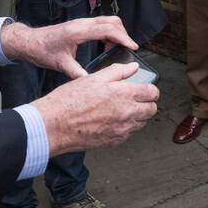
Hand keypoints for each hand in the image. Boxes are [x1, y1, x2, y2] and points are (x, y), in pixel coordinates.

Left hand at [0, 16, 137, 77]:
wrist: (30, 41)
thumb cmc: (42, 50)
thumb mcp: (60, 65)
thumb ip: (78, 73)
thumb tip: (92, 83)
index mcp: (78, 31)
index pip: (107, 29)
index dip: (123, 38)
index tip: (132, 47)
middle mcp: (81, 23)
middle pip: (112, 21)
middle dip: (124, 34)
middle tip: (128, 49)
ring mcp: (81, 22)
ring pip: (108, 21)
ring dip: (117, 33)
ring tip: (118, 49)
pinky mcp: (80, 25)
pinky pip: (101, 24)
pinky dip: (109, 33)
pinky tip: (107, 46)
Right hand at [33, 62, 158, 153]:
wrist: (54, 126)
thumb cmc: (69, 101)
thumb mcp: (93, 78)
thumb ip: (117, 72)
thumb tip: (133, 67)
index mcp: (122, 94)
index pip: (152, 93)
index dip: (150, 89)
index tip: (145, 89)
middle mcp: (126, 113)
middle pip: (151, 109)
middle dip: (147, 103)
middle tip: (136, 99)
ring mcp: (122, 129)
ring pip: (142, 122)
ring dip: (137, 115)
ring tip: (121, 109)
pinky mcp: (115, 140)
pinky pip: (129, 133)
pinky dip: (126, 126)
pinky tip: (112, 120)